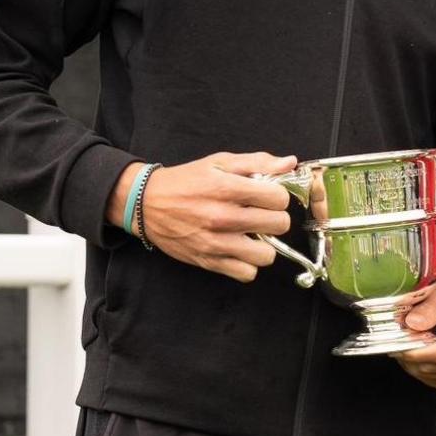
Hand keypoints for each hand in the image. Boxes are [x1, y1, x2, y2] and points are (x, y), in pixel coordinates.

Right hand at [109, 153, 297, 281]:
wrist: (146, 204)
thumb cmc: (185, 181)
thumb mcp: (218, 163)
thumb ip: (256, 162)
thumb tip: (289, 163)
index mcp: (226, 188)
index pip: (279, 198)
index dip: (278, 196)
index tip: (269, 196)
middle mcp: (222, 217)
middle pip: (279, 225)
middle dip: (275, 218)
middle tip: (262, 215)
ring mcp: (215, 242)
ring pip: (266, 255)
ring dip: (264, 246)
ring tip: (253, 236)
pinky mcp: (208, 261)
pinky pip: (245, 274)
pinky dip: (247, 264)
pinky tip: (240, 250)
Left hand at [393, 283, 435, 388]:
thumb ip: (427, 309)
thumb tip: (412, 324)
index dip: (417, 352)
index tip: (398, 346)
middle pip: (433, 366)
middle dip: (410, 356)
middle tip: (395, 340)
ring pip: (427, 374)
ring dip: (411, 362)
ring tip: (406, 343)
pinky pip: (429, 379)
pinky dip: (417, 368)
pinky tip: (416, 352)